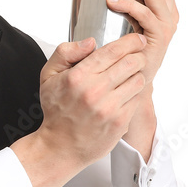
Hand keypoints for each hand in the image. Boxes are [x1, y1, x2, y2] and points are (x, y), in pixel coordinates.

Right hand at [37, 31, 147, 170]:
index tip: (138, 39)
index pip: (113, 51)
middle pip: (132, 62)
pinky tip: (124, 95)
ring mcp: (109, 108)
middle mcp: (95, 91)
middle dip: (137, 56)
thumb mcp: (48, 76)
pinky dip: (134, 94)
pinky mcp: (120, 122)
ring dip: (137, 75)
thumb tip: (91, 42)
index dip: (131, 41)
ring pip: (139, 80)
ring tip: (128, 78)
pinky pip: (137, 99)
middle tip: (135, 57)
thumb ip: (65, 52)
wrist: (61, 146)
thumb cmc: (56, 110)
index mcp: (78, 77)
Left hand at [104, 0, 178, 87]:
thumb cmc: (127, 47)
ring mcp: (166, 23)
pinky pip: (145, 15)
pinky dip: (128, 5)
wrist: (134, 78)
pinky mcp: (158, 37)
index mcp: (165, 1)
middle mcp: (169, 9)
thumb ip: (125, 0)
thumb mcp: (129, 19)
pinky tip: (113, 1)